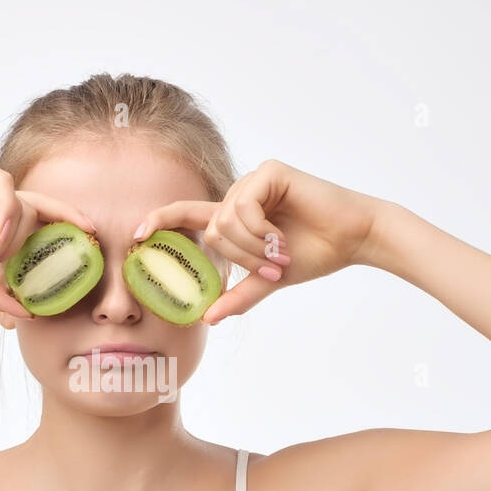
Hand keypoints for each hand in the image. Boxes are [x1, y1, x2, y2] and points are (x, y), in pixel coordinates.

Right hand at [0, 150, 96, 318]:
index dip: (59, 223)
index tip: (88, 239)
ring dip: (15, 231)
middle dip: (61, 216)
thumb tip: (27, 314)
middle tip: (88, 233)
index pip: (29, 214)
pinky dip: (5, 214)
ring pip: (16, 196)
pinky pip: (0, 184)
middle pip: (32, 200)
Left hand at [134, 158, 385, 322]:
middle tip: (271, 268)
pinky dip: (260, 231)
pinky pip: (243, 208)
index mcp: (236, 216)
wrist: (353, 238)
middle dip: (239, 258)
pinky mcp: (269, 172)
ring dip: (251, 248)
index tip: (136, 235)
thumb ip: (238, 294)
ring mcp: (254, 180)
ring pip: (225, 221)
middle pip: (211, 230)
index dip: (160, 220)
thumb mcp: (270, 280)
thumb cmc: (315, 253)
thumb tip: (208, 318)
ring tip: (280, 254)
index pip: (188, 214)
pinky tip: (282, 237)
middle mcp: (240, 194)